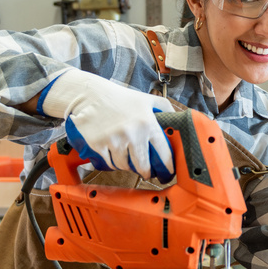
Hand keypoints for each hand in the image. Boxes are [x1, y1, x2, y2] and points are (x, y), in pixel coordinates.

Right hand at [41, 69, 173, 181]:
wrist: (90, 95)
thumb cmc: (119, 98)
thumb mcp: (146, 99)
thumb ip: (165, 109)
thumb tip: (177, 122)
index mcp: (147, 123)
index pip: (163, 152)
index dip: (166, 166)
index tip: (167, 172)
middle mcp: (132, 133)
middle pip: (143, 166)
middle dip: (146, 172)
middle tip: (146, 173)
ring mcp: (114, 140)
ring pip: (124, 166)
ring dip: (127, 166)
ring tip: (127, 159)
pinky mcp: (98, 145)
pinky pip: (109, 163)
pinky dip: (112, 162)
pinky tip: (114, 155)